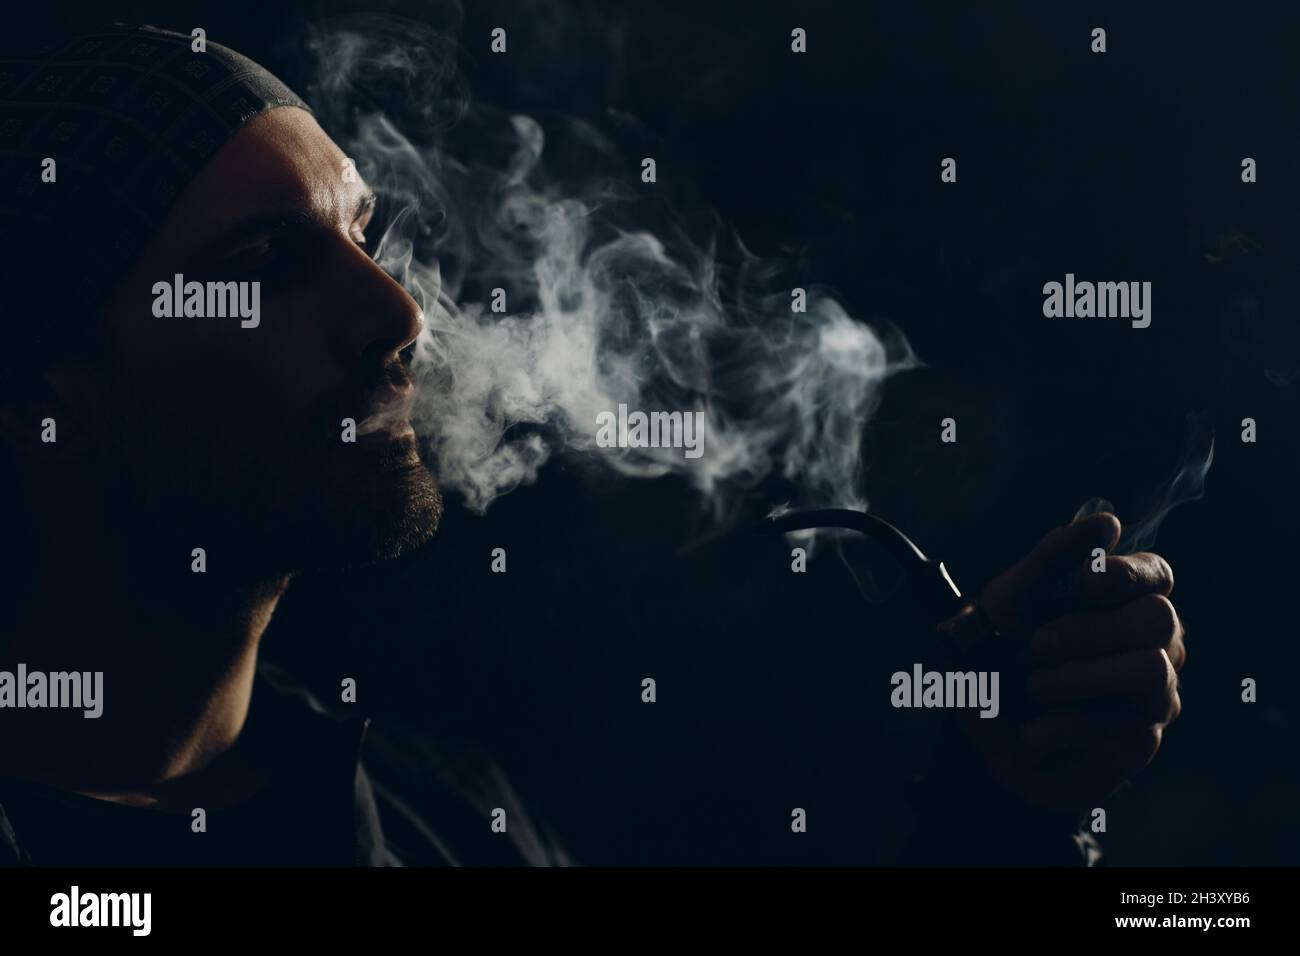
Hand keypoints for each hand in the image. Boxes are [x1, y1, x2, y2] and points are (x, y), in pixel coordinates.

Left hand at [957, 512, 1184, 817]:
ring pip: (1151, 668)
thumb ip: (1054, 557)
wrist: (979, 729)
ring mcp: (1154, 698)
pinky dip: (1054, 723)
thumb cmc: (1003, 655)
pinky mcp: (1138, 744)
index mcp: (1128, 605)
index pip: (1159, 573)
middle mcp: (1156, 648)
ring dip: (1078, 674)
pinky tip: (1030, 727)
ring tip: (1034, 684)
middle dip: (1091, 627)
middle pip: (1161, 618)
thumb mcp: (1012, 599)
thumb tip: (1108, 521)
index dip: (1126, 573)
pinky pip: (1110, 725)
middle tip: (1037, 644)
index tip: (1082, 583)